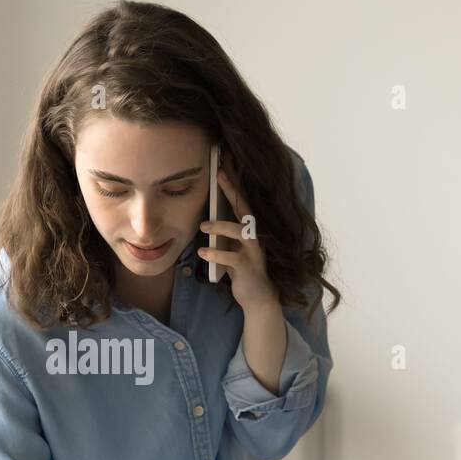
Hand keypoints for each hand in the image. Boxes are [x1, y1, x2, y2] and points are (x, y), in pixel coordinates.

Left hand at [197, 155, 280, 312]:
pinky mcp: (249, 267)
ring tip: (203, 225)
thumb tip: (205, 215)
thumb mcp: (232, 246)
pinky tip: (202, 252)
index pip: (241, 199)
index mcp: (249, 228)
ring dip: (220, 226)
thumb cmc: (242, 269)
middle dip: (232, 188)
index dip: (234, 180)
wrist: (258, 298)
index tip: (224, 160)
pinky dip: (216, 254)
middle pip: (244, 206)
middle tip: (219, 172)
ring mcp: (254, 250)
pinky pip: (232, 257)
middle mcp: (255, 235)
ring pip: (239, 231)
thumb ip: (224, 232)